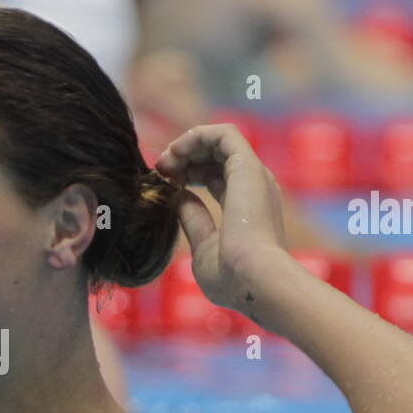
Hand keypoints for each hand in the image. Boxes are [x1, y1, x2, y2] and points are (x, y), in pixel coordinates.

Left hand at [154, 124, 289, 315]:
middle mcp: (253, 187)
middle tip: (159, 169)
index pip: (216, 178)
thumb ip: (193, 219)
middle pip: (216, 157)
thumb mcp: (203, 246)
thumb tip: (179, 197)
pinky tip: (176, 152)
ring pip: (220, 140)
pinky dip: (196, 136)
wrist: (253, 279)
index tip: (163, 184)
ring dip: (186, 144)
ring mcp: (253, 175)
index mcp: (247, 207)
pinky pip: (224, 133)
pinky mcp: (248, 166)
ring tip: (164, 161)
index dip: (186, 175)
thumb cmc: (231, 276)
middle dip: (183, 157)